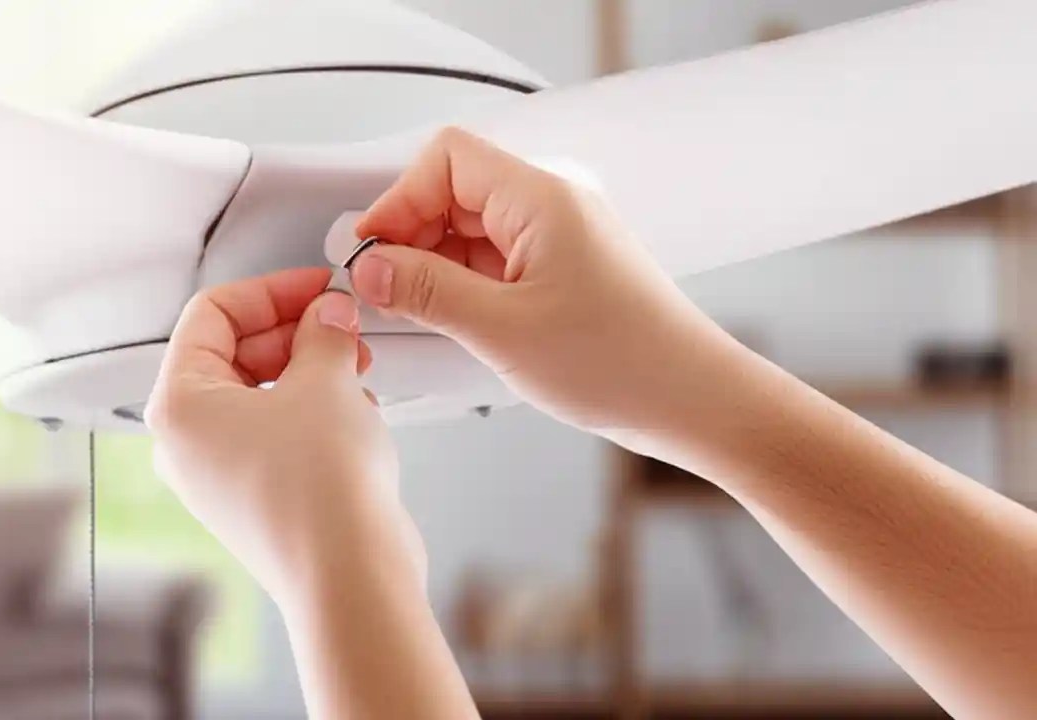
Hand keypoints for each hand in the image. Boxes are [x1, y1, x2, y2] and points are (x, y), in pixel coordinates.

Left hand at [145, 269, 425, 609]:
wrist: (350, 576)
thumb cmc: (319, 494)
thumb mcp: (325, 380)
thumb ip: (323, 331)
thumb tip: (326, 313)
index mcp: (178, 406)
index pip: (212, 314)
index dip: (271, 290)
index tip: (316, 286)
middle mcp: (188, 444)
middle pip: (233, 354)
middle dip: (294, 331)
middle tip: (340, 322)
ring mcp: (221, 475)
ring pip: (260, 394)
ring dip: (309, 368)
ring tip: (355, 364)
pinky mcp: (257, 498)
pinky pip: (278, 432)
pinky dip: (313, 410)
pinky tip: (355, 409)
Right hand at [352, 127, 748, 458]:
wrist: (691, 400)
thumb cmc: (624, 362)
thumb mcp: (502, 330)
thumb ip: (427, 292)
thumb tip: (373, 269)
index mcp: (541, 199)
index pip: (448, 158)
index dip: (400, 199)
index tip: (375, 250)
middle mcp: (553, 206)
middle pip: (455, 190)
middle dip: (412, 234)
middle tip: (386, 287)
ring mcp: (560, 238)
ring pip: (472, 228)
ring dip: (436, 263)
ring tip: (419, 312)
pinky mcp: (563, 270)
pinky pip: (496, 259)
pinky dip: (465, 284)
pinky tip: (454, 322)